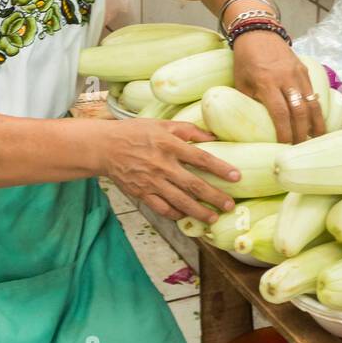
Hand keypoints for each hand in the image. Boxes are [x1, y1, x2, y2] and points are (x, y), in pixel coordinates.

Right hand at [101, 119, 240, 222]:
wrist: (105, 147)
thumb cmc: (136, 132)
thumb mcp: (162, 124)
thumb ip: (188, 130)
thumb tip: (212, 136)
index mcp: (168, 144)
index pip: (200, 158)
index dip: (220, 168)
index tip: (236, 177)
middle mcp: (162, 164)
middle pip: (194, 185)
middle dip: (214, 197)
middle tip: (229, 205)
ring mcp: (151, 181)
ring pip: (180, 202)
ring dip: (199, 212)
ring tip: (213, 218)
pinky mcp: (142, 193)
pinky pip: (162, 208)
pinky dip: (176, 214)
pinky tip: (186, 216)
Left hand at [232, 32, 324, 144]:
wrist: (257, 32)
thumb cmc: (245, 60)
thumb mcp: (241, 82)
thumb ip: (248, 102)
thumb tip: (252, 124)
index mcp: (266, 82)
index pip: (279, 113)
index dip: (284, 131)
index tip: (285, 145)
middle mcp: (285, 78)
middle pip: (298, 111)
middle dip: (301, 132)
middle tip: (300, 147)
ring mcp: (297, 73)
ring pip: (311, 102)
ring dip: (315, 123)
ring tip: (316, 138)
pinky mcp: (304, 70)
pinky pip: (313, 93)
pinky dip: (317, 108)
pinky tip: (318, 121)